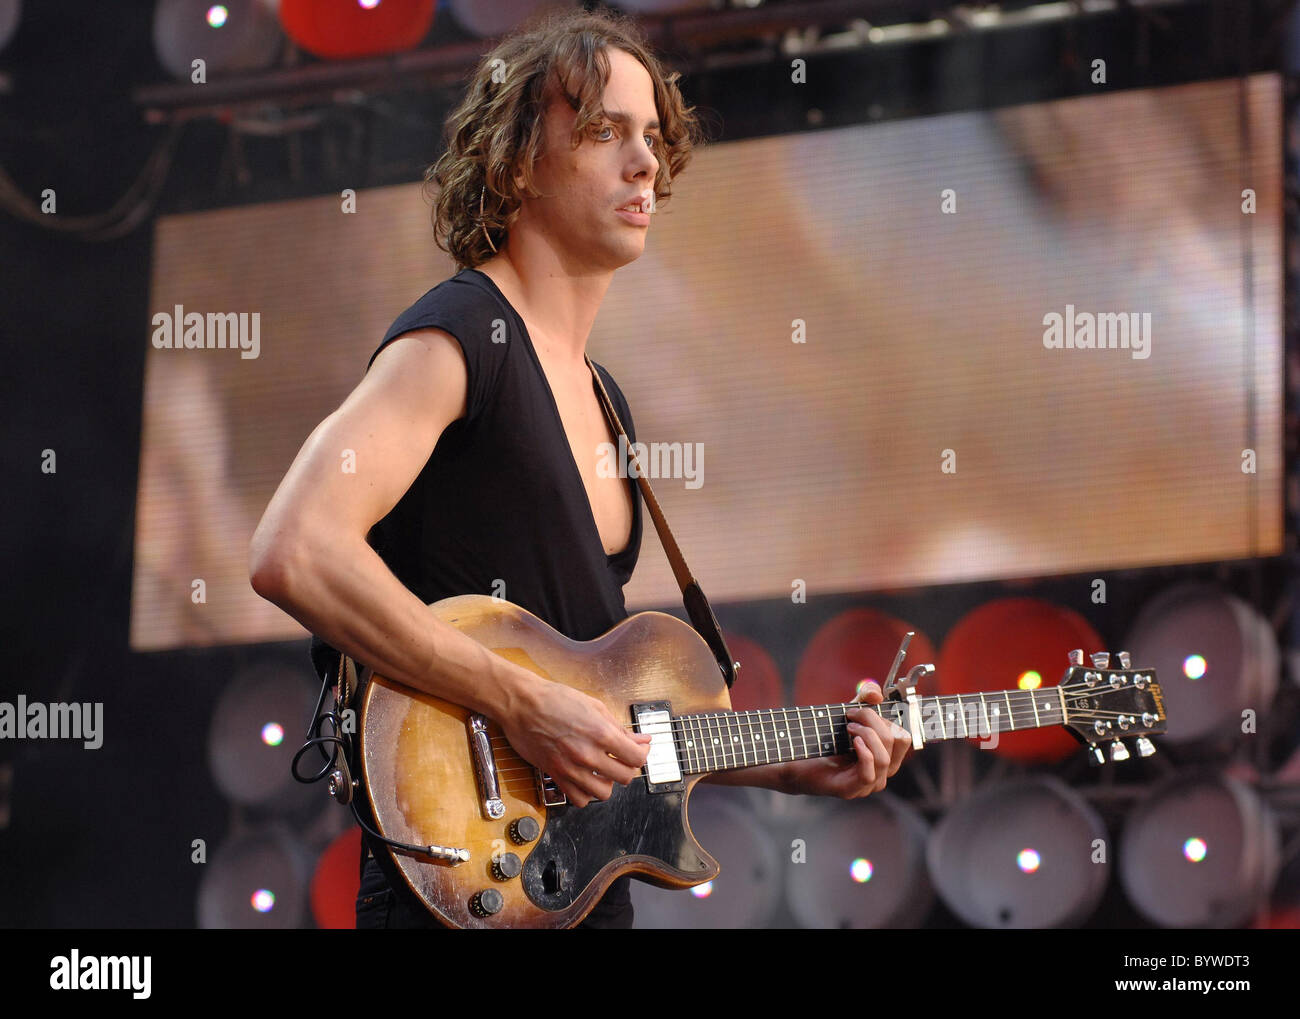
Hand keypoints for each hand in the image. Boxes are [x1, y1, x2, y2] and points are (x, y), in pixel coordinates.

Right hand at [503, 677, 652, 806]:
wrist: (522, 704)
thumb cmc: (554, 699)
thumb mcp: (594, 706)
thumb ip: (619, 727)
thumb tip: (641, 739)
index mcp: (601, 733)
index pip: (636, 758)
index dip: (642, 755)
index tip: (638, 750)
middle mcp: (587, 754)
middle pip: (624, 777)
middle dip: (627, 767)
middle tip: (622, 758)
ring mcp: (571, 768)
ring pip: (604, 793)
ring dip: (608, 783)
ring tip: (603, 771)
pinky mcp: (556, 775)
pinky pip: (579, 799)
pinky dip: (586, 793)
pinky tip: (586, 780)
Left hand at [782, 680, 910, 798]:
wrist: (797, 762)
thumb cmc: (826, 742)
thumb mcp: (848, 716)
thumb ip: (863, 700)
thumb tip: (876, 694)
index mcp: (886, 756)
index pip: (903, 737)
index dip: (885, 717)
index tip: (860, 709)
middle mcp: (882, 772)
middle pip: (896, 743)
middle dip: (874, 721)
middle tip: (851, 715)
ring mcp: (868, 784)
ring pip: (884, 758)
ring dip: (867, 735)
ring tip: (848, 727)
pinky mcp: (851, 791)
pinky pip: (869, 774)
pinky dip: (863, 753)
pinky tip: (852, 742)